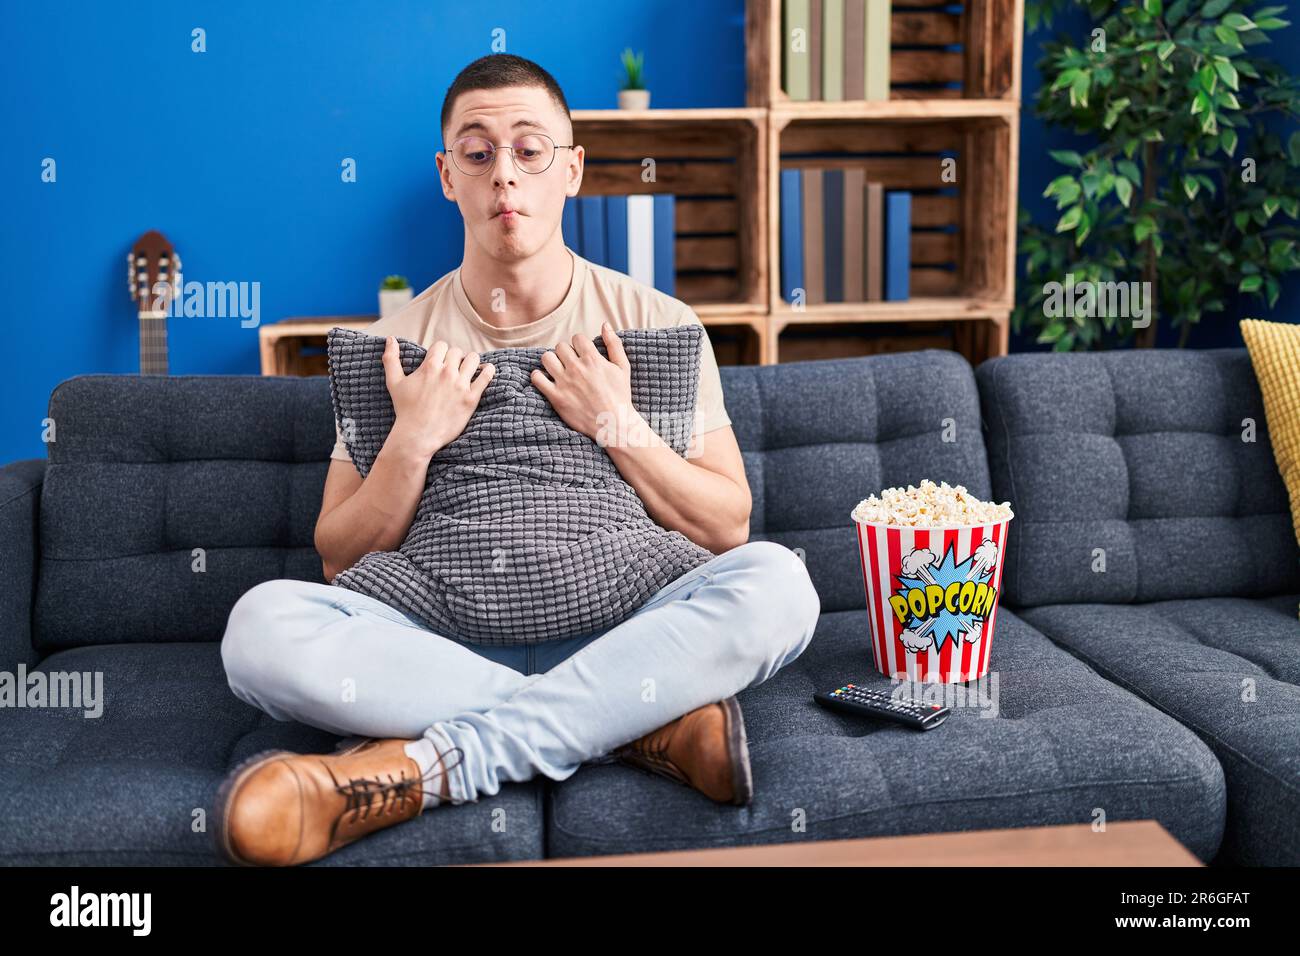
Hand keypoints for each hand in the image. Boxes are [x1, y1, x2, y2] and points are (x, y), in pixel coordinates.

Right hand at [383, 335, 493, 458]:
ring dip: (471, 362)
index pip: (441, 346)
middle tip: (452, 369)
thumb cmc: (405, 409)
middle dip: (454, 358)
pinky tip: (485, 371)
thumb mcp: (394, 382)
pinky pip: (486, 376)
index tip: (440, 361)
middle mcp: (447, 372)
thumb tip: (390, 339)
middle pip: (457, 352)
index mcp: (430, 366)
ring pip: (473, 359)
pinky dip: (488, 370)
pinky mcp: (471, 398)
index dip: (441, 353)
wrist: (418, 436)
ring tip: (468, 369)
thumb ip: (391, 359)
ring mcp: (460, 385)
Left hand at [531, 323, 636, 444]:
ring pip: (546, 358)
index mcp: (592, 359)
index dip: (579, 344)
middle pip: (560, 346)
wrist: (614, 424)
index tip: (582, 353)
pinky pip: (537, 379)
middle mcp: (576, 368)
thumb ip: (614, 344)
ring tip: (557, 369)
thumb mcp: (623, 368)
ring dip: (551, 361)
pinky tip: (546, 380)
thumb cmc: (620, 396)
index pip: (577, 338)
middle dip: (565, 352)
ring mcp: (564, 383)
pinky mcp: (556, 397)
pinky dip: (538, 377)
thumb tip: (605, 325)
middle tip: (570, 363)